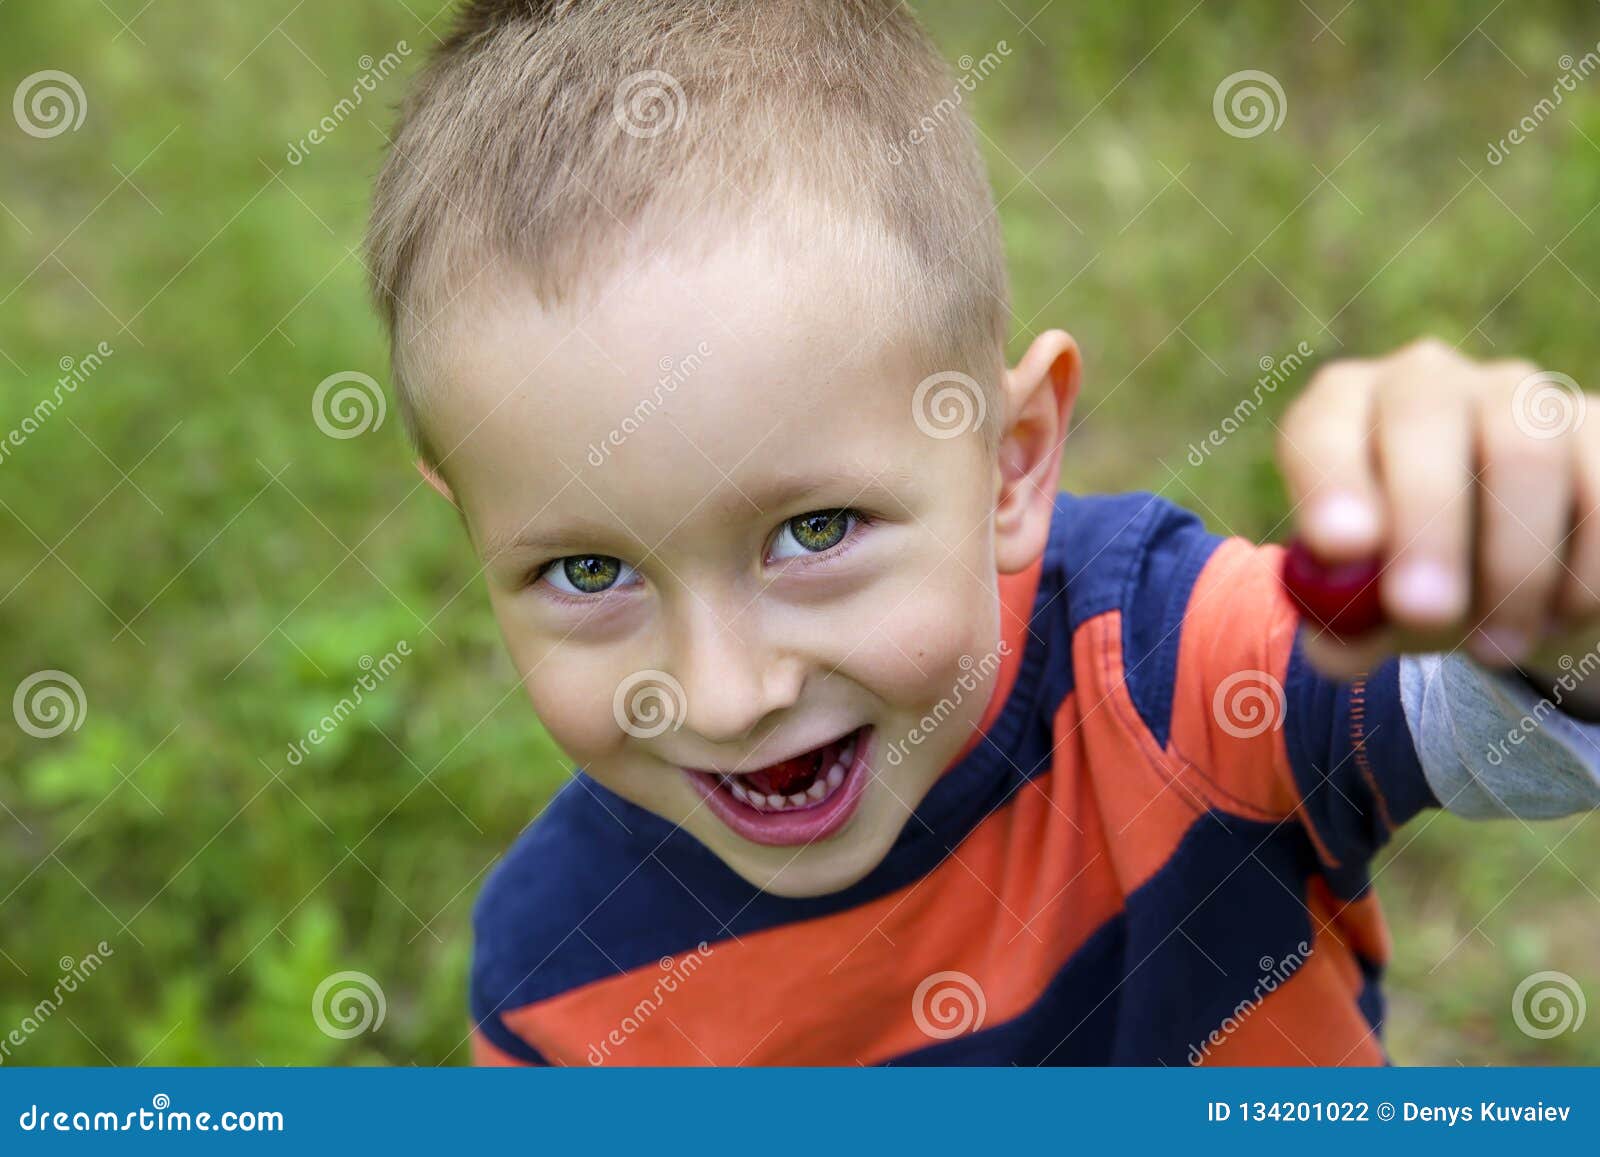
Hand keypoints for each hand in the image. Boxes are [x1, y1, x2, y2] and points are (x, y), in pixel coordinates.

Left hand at [1276, 338, 1599, 709]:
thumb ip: (1336, 629)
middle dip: (1426, 524)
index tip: (1343, 546)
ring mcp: (1516, 392)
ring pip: (1526, 453)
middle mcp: (1423, 382)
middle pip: (1425, 419)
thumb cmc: (1404, 581)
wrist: (1498, 578)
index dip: (1331, 478)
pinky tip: (1557, 615)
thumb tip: (1334, 647)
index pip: (1324, 424)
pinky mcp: (1595, 423)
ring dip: (1514, 565)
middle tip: (1423, 612)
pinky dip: (1583, 566)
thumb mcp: (1360, 610)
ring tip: (1495, 647)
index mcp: (1341, 413)